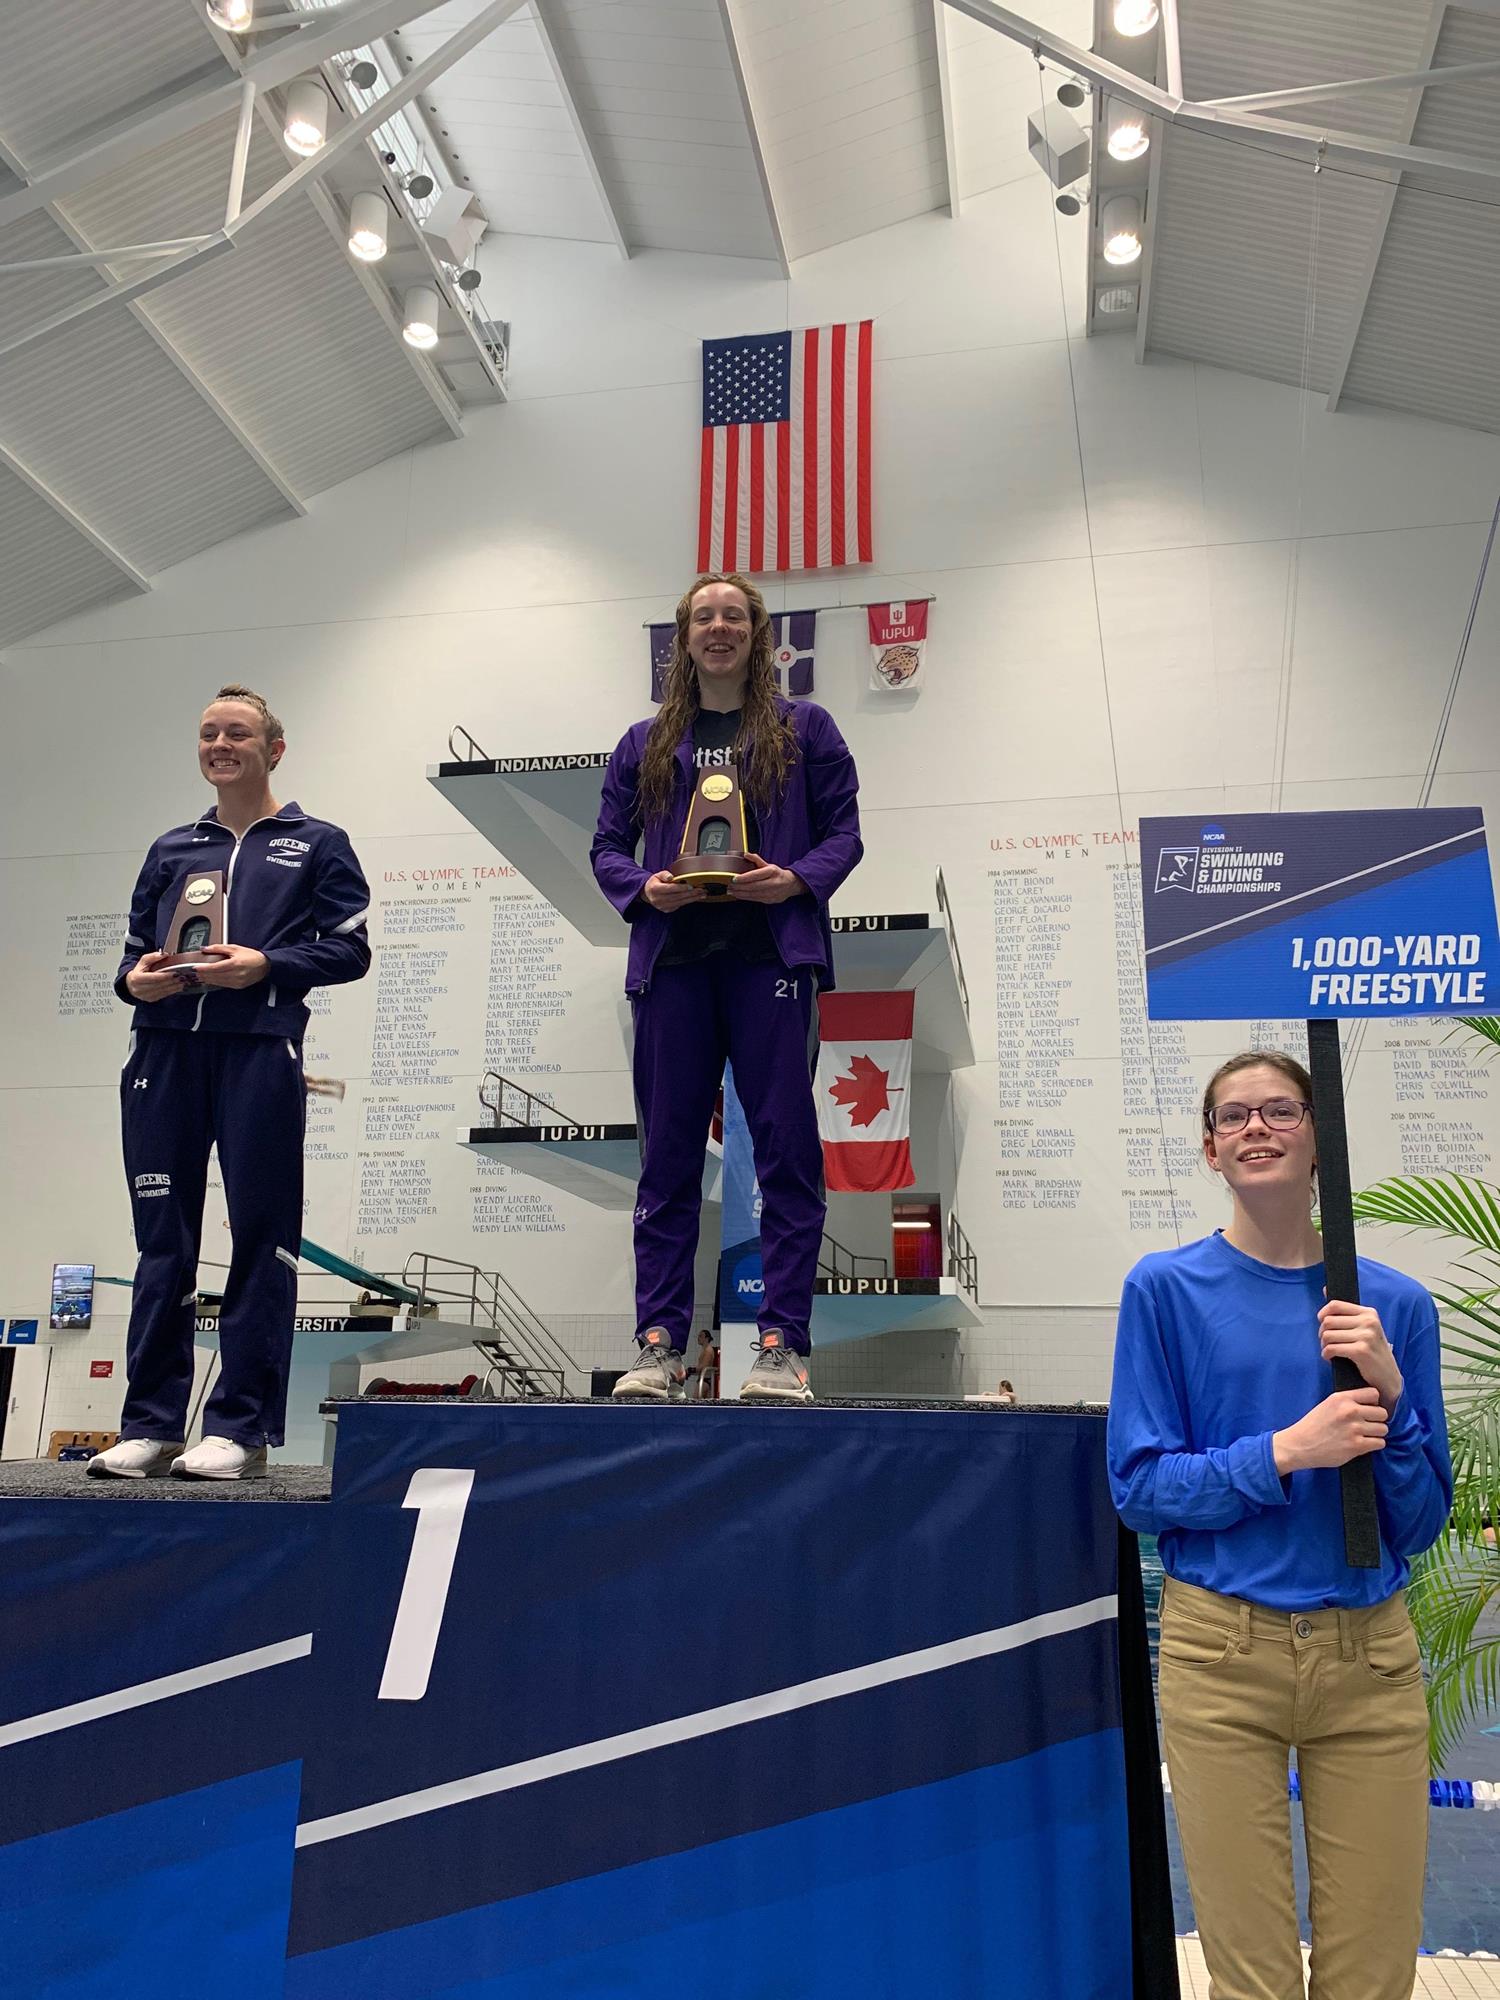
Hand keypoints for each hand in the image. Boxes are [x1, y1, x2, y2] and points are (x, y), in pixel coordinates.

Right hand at [124, 951, 190, 1002]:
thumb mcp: (143, 961)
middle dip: (172, 981)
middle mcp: (139, 989)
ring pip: (162, 992)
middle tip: (182, 977)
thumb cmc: (139, 971)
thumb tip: (164, 954)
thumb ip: (153, 957)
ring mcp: (144, 996)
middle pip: (159, 985)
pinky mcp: (150, 999)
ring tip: (183, 982)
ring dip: (174, 987)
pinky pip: (163, 995)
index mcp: (136, 979)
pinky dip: (172, 991)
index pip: (153, 978)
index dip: (165, 976)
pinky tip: (179, 987)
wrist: (131, 983)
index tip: (175, 973)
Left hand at [178, 944, 269, 989]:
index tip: (195, 967)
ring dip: (208, 979)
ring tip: (200, 976)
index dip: (203, 968)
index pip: (215, 967)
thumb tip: (205, 949)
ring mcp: (237, 982)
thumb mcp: (235, 948)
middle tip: (194, 972)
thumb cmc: (251, 956)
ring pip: (218, 982)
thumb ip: (219, 948)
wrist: (264, 966)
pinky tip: (210, 980)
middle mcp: (236, 974)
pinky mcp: (238, 986)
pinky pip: (223, 985)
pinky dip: (215, 982)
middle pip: (215, 976)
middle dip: (203, 974)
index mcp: (234, 963)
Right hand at [642, 869, 704, 912]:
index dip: (681, 888)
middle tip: (701, 890)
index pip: (670, 889)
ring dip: (692, 898)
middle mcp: (658, 899)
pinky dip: (688, 901)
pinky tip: (695, 898)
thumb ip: (664, 874)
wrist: (648, 894)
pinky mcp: (667, 910)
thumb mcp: (657, 875)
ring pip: (680, 902)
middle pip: (677, 896)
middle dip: (691, 893)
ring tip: (702, 894)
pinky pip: (680, 905)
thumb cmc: (655, 883)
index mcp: (655, 889)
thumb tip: (670, 877)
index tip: (690, 886)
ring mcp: (663, 906)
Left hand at [729, 855, 806, 903]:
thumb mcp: (769, 865)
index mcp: (772, 872)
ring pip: (753, 894)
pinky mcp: (770, 900)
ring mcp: (772, 893)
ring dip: (740, 893)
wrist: (791, 885)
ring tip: (730, 890)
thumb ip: (757, 860)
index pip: (756, 875)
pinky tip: (738, 895)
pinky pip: (755, 899)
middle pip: (753, 886)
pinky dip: (745, 897)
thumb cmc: (777, 874)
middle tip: (729, 885)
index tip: (734, 878)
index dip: (744, 877)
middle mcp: (773, 883)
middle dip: (739, 887)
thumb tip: (746, 855)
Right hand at [1273, 1386, 1387, 1473]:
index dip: (1373, 1403)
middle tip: (1367, 1425)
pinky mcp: (1357, 1446)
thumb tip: (1370, 1405)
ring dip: (1376, 1433)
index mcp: (1342, 1398)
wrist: (1300, 1445)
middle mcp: (1350, 1411)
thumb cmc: (1313, 1426)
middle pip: (1382, 1413)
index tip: (1368, 1409)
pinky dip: (1374, 1444)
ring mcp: (1354, 1429)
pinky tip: (1363, 1444)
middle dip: (1377, 1419)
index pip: (1374, 1393)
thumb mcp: (1327, 1404)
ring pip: (1383, 1429)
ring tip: (1365, 1435)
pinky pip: (1380, 1443)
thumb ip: (1347, 1402)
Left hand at [1319, 1298, 1402, 1410]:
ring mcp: (1366, 1336)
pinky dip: (1327, 1354)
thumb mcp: (1364, 1328)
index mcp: (1369, 1313)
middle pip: (1328, 1321)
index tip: (1322, 1323)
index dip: (1323, 1314)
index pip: (1335, 1305)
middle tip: (1327, 1343)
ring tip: (1330, 1351)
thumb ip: (1346, 1311)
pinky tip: (1331, 1358)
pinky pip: (1331, 1348)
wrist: (1388, 1378)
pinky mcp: (1361, 1351)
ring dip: (1324, 1345)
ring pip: (1327, 1335)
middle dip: (1322, 1333)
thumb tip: (1325, 1289)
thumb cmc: (1373, 1352)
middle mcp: (1369, 1322)